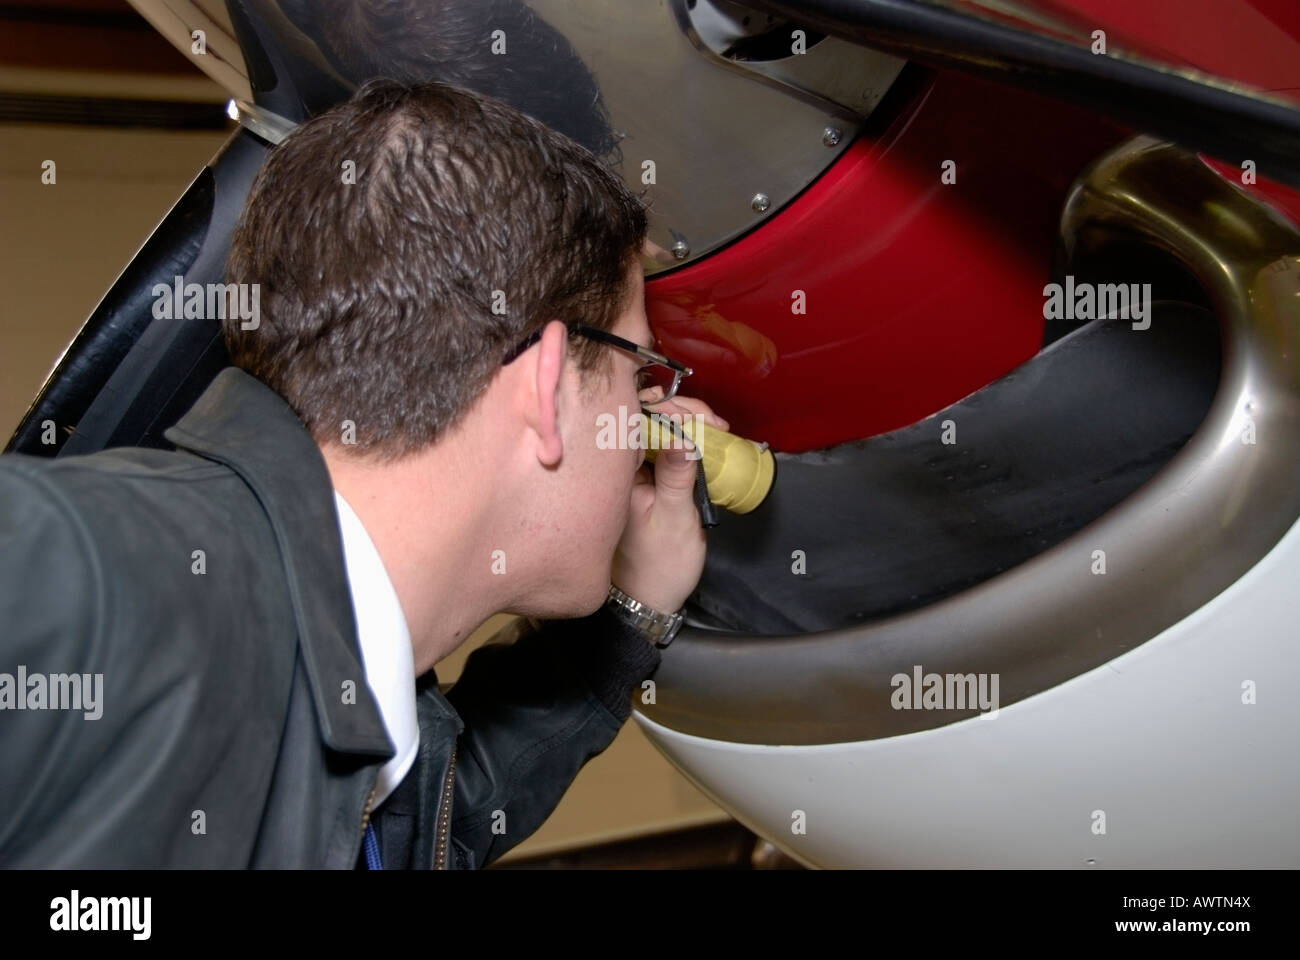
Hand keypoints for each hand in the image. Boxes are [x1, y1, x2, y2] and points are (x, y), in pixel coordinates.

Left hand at [610, 387, 728, 613]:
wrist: (651, 597)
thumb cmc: (658, 566)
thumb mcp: (674, 519)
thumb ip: (676, 476)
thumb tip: (682, 435)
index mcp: (613, 472)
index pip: (635, 418)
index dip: (671, 410)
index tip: (705, 422)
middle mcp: (616, 465)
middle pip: (645, 414)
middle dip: (684, 412)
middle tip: (717, 426)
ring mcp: (630, 469)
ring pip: (656, 426)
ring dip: (687, 422)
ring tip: (716, 431)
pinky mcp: (645, 476)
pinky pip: (663, 444)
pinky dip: (685, 437)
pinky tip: (705, 441)